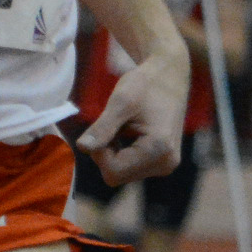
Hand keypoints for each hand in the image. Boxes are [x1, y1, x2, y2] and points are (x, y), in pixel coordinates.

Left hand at [78, 44, 185, 186]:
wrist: (170, 76)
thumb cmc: (146, 83)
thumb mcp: (121, 101)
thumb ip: (102, 127)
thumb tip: (82, 147)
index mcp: (159, 149)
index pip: (113, 171)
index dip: (99, 152)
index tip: (103, 126)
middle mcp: (165, 164)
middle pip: (117, 175)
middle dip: (107, 153)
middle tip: (113, 125)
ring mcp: (165, 165)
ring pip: (122, 173)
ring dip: (114, 153)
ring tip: (124, 126)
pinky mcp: (162, 163)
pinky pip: (131, 168)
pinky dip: (122, 153)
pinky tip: (130, 133)